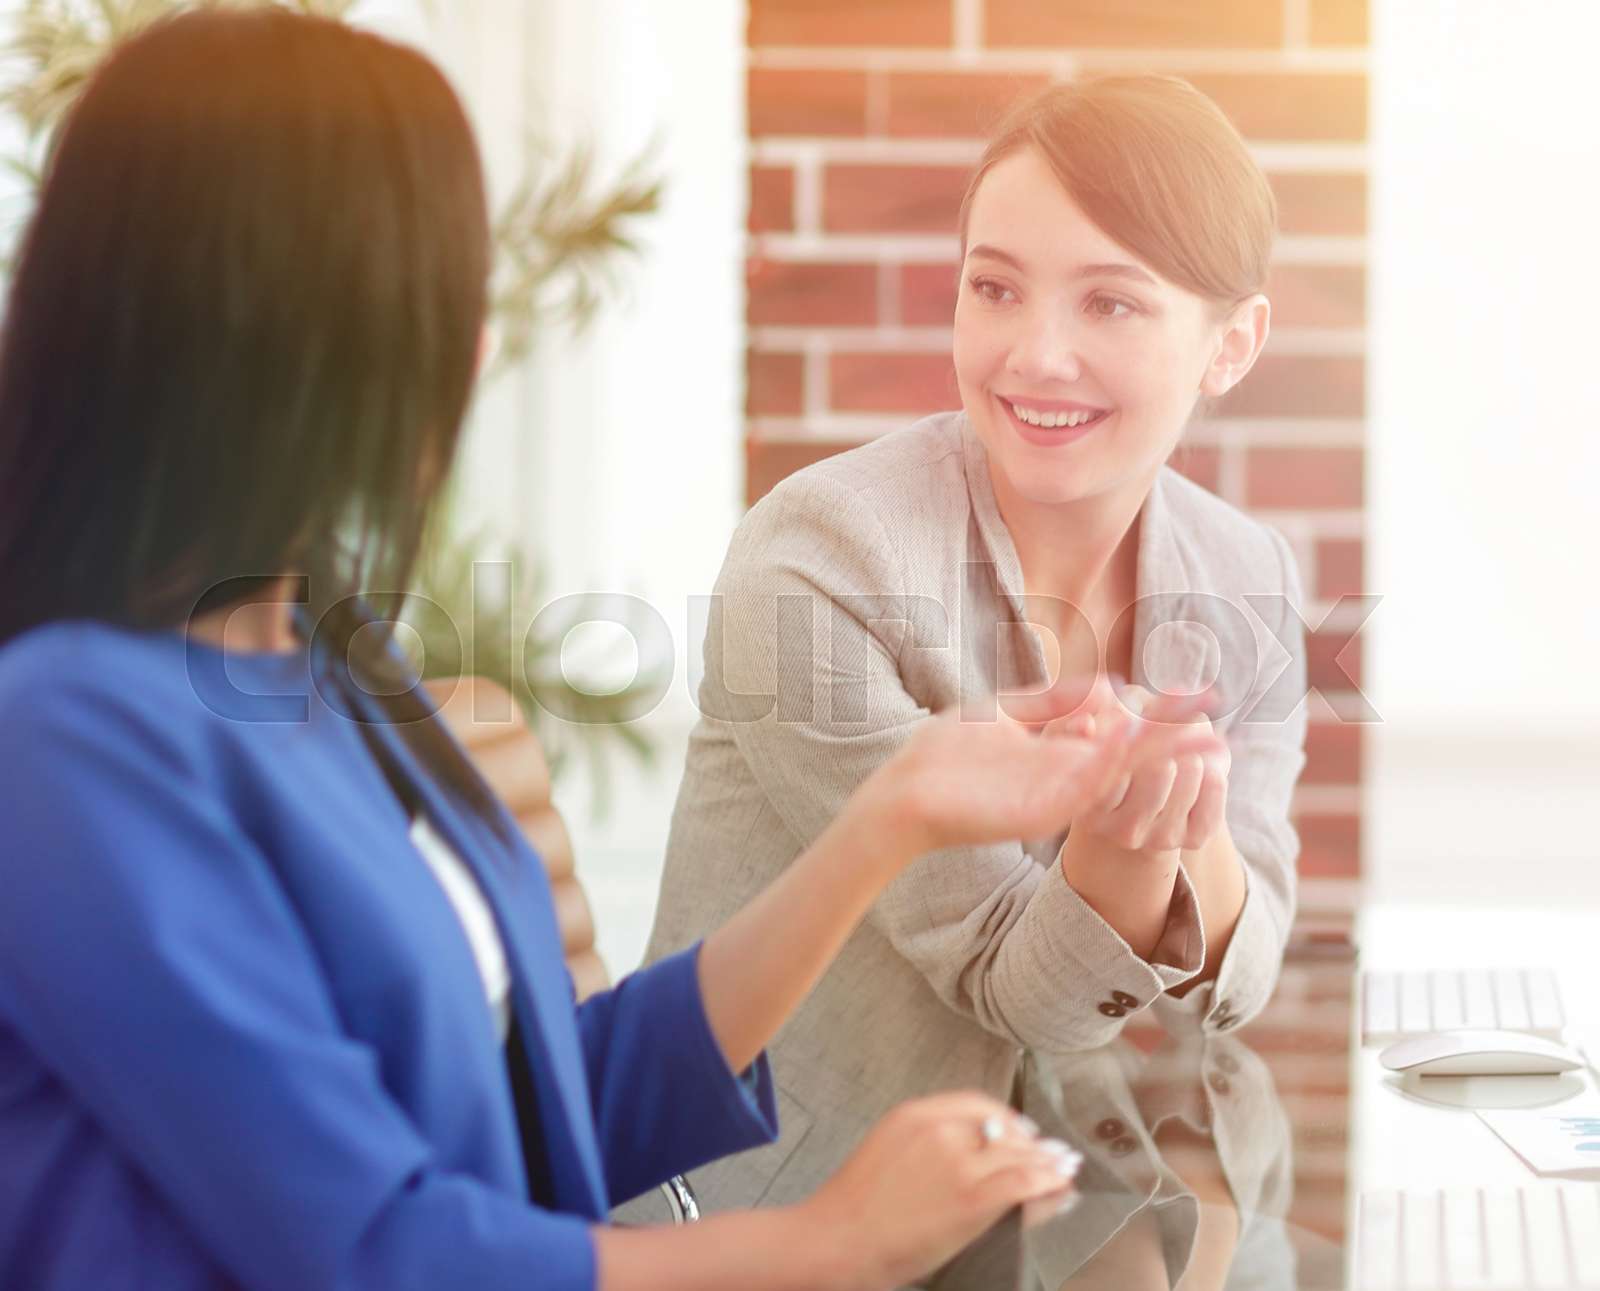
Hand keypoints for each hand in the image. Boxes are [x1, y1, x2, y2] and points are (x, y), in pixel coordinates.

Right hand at [799, 1092, 1079, 1290]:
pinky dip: (1048, 1185)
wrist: (836, 1240)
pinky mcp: (971, 1199)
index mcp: (916, 1114)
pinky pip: (1023, 1185)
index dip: (1008, 1118)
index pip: (976, 1104)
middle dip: (1035, 1143)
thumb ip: (928, 1142)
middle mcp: (941, 1131)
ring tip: (1067, 1169)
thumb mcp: (888, 1151)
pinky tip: (1061, 1188)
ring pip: (1019, 1156)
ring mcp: (958, 1164)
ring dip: (1050, 1163)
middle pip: (1003, 1129)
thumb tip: (974, 1147)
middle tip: (1057, 1153)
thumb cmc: (853, 1206)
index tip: (1024, 1129)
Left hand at [866, 691, 1221, 857]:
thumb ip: (1053, 700)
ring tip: (1205, 733)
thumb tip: (1109, 684)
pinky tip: (1141, 737)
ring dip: (1161, 751)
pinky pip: (1088, 782)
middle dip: (1173, 733)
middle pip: (1132, 753)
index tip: (1194, 692)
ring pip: (1121, 770)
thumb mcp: (1004, 713)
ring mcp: (1057, 794)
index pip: (1119, 731)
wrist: (903, 795)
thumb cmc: (944, 756)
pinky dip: (1116, 761)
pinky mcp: (1042, 810)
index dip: (1156, 715)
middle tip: (1216, 714)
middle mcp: (1066, 775)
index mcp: (1058, 754)